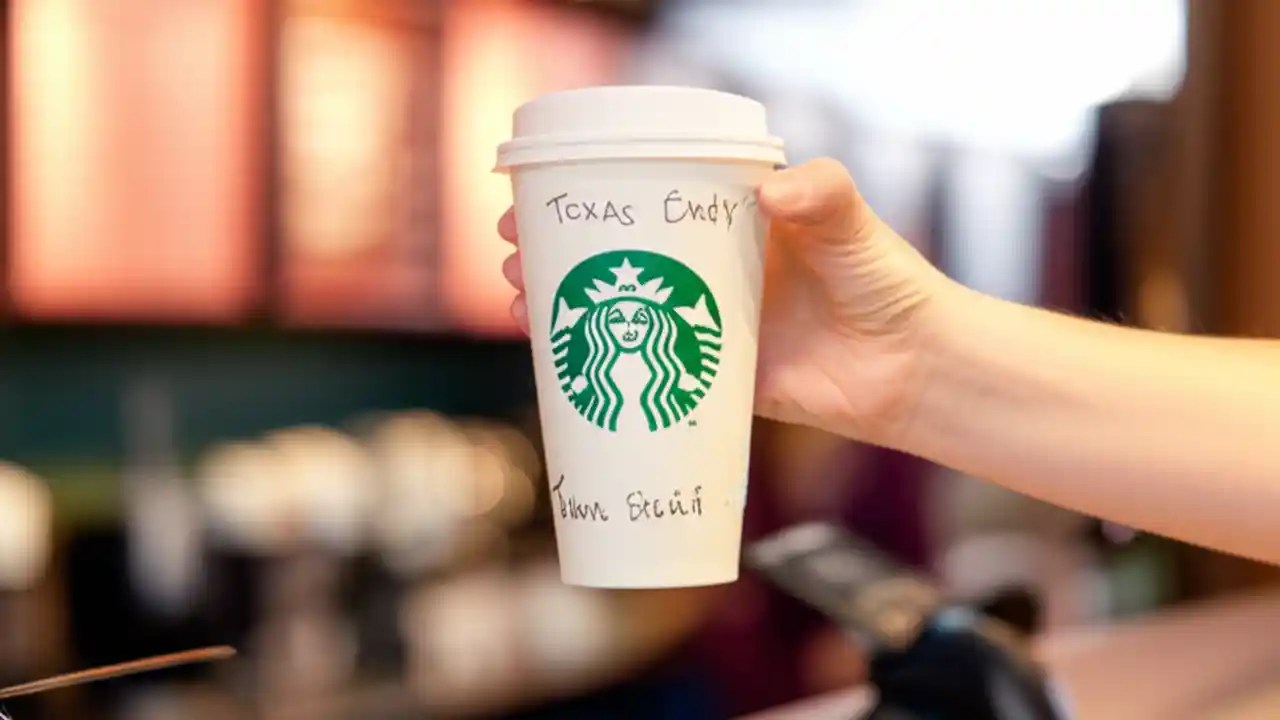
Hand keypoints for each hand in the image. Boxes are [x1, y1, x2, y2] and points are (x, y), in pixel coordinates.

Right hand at [498, 158, 949, 443]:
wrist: (914, 367)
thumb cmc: (887, 283)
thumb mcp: (852, 225)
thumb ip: (822, 195)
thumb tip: (772, 191)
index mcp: (733, 225)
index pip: (647, 201)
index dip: (592, 198)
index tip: (540, 195)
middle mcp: (712, 273)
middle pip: (619, 257)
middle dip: (560, 254)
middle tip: (510, 250)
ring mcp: (708, 326)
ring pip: (621, 314)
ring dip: (567, 307)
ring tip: (517, 299)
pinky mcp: (715, 379)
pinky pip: (648, 372)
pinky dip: (603, 368)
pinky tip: (559, 361)